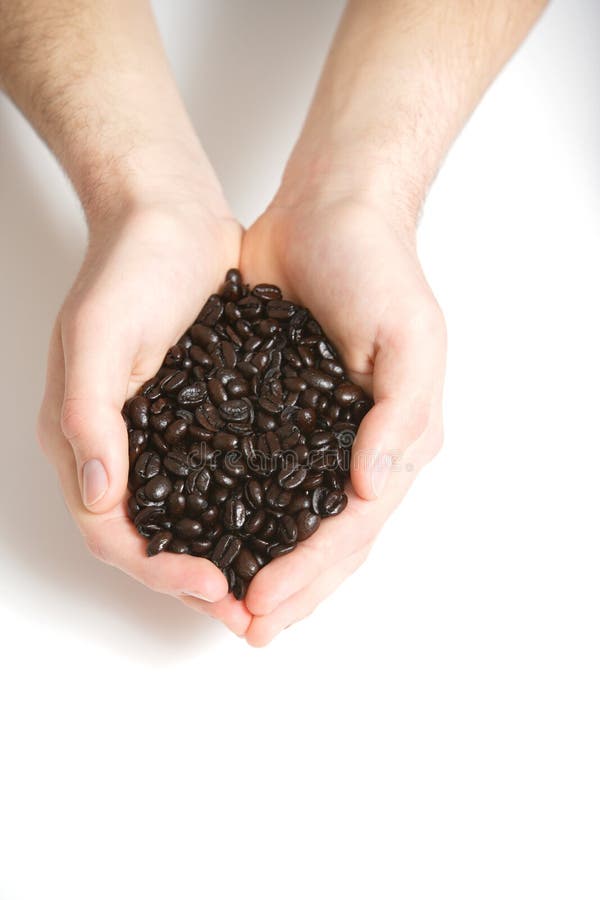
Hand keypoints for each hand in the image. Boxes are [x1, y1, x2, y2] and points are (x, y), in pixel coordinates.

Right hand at [37, 199, 251, 635]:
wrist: (169, 216)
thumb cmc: (128, 268)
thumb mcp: (98, 338)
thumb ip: (89, 418)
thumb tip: (97, 497)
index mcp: (83, 440)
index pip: (112, 532)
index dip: (159, 569)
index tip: (214, 586)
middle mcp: (119, 449)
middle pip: (152, 541)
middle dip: (196, 583)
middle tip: (250, 612)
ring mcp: (160, 438)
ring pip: (190, 521)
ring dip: (225, 559)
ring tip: (268, 589)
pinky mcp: (200, 421)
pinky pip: (219, 482)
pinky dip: (244, 514)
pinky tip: (282, 529)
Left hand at [237, 193, 445, 644]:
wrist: (331, 214)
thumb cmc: (380, 270)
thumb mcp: (410, 335)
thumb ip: (402, 413)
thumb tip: (374, 486)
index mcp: (391, 443)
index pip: (352, 528)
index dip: (311, 572)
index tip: (265, 604)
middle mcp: (352, 451)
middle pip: (323, 540)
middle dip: (288, 588)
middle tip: (245, 627)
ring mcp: (310, 436)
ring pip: (287, 521)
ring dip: (260, 566)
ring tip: (224, 604)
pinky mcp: (270, 414)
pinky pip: (251, 476)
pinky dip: (232, 514)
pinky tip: (204, 538)